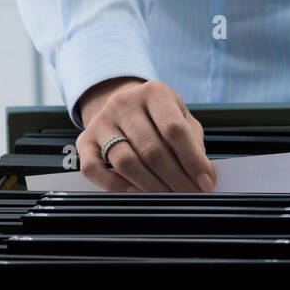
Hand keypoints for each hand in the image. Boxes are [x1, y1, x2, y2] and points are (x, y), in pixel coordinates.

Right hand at [75, 77, 215, 191]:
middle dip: (175, 178)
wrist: (124, 104)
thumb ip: (193, 142)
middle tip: (190, 194)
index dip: (192, 160)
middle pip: (151, 149)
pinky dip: (117, 187)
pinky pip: (94, 170)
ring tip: (169, 197)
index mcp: (154, 93)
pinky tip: (137, 193)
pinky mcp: (84, 141)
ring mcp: (101, 122)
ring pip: (125, 162)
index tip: (206, 182)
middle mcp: (123, 103)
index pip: (174, 129)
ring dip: (151, 186)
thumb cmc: (159, 116)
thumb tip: (203, 175)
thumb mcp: (182, 117)